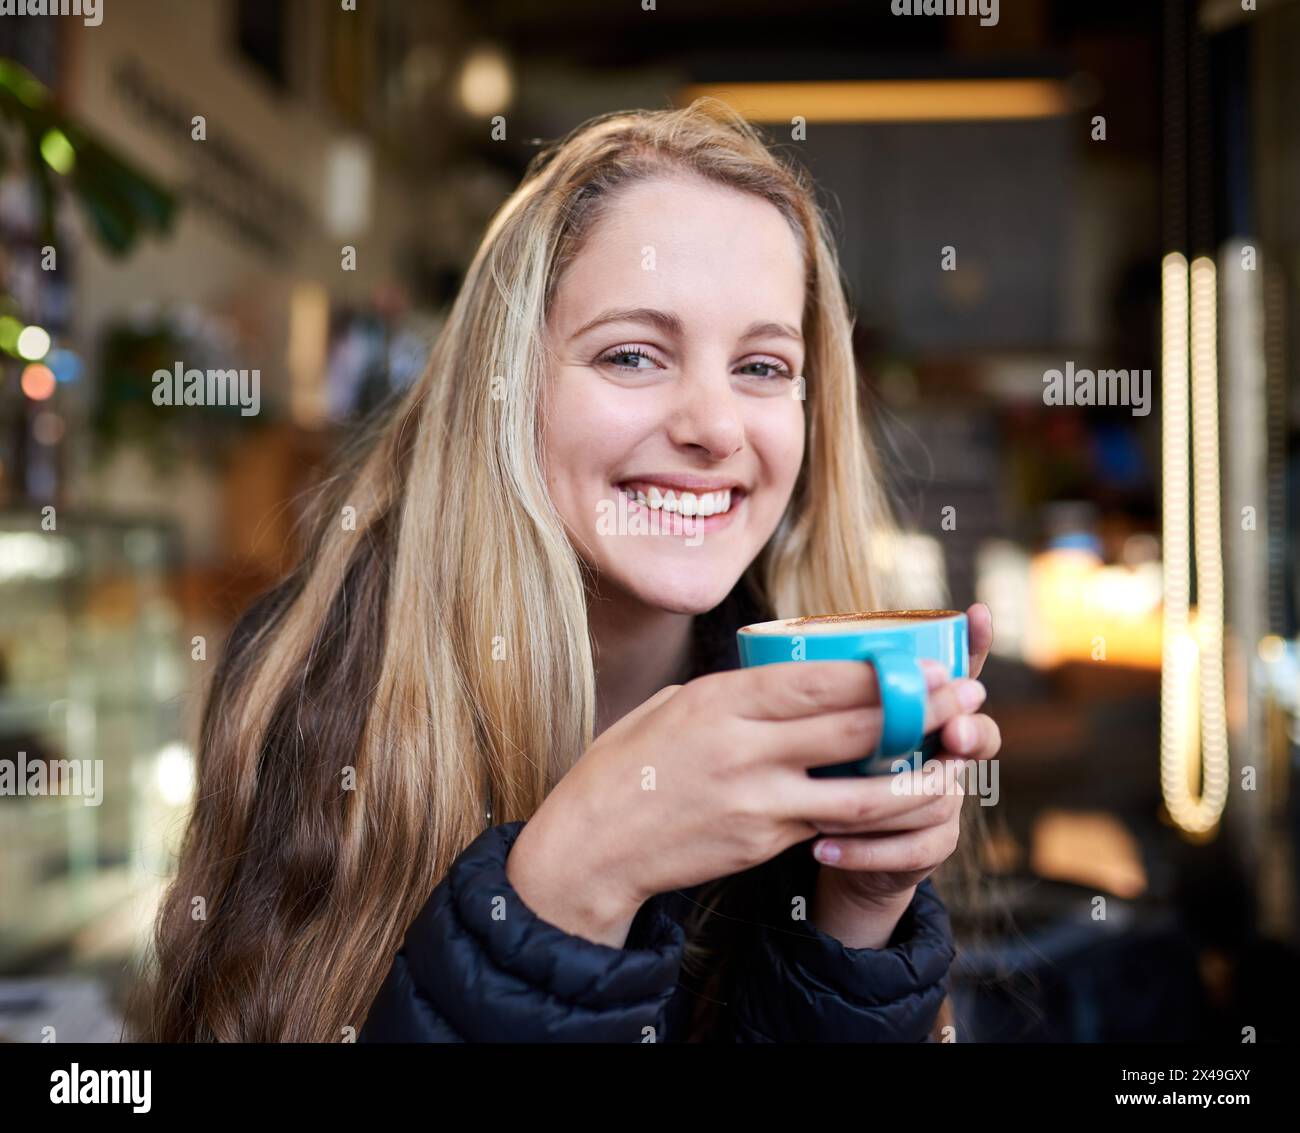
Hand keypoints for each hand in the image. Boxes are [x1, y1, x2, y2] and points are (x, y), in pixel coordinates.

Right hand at [505, 653, 983, 946]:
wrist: (592, 846)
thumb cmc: (626, 765)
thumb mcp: (672, 706)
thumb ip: (734, 696)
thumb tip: (787, 680)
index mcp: (723, 701)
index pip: (821, 680)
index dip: (884, 673)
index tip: (929, 662)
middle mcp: (745, 749)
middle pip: (854, 728)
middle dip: (920, 711)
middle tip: (967, 698)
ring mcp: (757, 802)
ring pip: (859, 791)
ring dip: (916, 775)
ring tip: (954, 761)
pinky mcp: (762, 842)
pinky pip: (831, 825)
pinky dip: (869, 812)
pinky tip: (897, 800)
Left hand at [809, 603, 1000, 944]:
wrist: (835, 841)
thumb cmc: (828, 765)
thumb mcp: (822, 719)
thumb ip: (823, 687)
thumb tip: (787, 634)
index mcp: (921, 710)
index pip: (960, 670)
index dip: (975, 642)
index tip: (976, 612)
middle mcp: (944, 750)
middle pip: (975, 733)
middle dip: (967, 730)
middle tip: (952, 731)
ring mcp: (943, 798)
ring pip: (941, 795)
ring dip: (891, 798)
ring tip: (834, 804)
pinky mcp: (931, 845)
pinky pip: (915, 849)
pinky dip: (865, 850)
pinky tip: (822, 846)